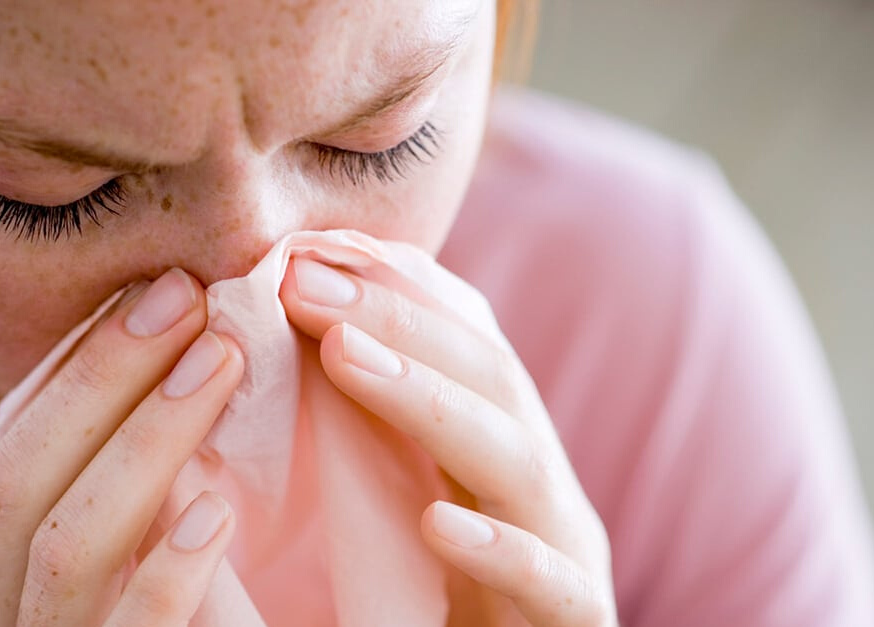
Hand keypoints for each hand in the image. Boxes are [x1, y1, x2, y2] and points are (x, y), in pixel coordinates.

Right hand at [0, 269, 265, 626]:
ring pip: (71, 551)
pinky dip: (165, 579)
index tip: (159, 293)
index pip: (10, 458)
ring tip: (219, 366)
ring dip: (145, 446)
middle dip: (110, 383)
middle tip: (196, 301)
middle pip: (31, 484)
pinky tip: (216, 510)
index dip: (80, 371)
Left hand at [281, 258, 618, 626]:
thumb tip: (299, 340)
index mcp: (501, 442)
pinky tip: (436, 524)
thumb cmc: (442, 598)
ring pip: (516, 463)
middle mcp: (537, 483)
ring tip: (346, 357)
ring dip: (431, 401)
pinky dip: (500, 550)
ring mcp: (565, 549)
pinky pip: (549, 585)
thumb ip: (374, 429)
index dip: (389, 291)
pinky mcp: (574, 622)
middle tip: (303, 283)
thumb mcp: (406, 500)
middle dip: (398, 321)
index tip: (300, 256)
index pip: (461, 341)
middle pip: (487, 378)